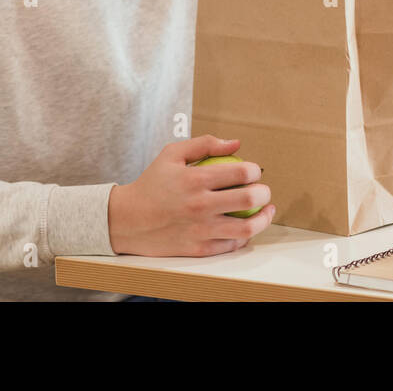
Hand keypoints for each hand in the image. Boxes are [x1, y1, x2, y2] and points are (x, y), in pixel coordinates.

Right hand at [107, 135, 274, 257]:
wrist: (126, 220)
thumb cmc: (152, 184)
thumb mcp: (172, 154)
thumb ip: (205, 143)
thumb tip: (236, 143)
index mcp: (195, 179)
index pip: (241, 173)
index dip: (255, 170)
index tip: (254, 172)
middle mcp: (199, 205)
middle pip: (248, 199)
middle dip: (265, 193)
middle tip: (264, 190)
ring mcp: (200, 229)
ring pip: (246, 228)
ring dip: (263, 219)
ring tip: (266, 211)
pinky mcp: (198, 249)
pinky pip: (230, 245)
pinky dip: (244, 237)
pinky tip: (247, 228)